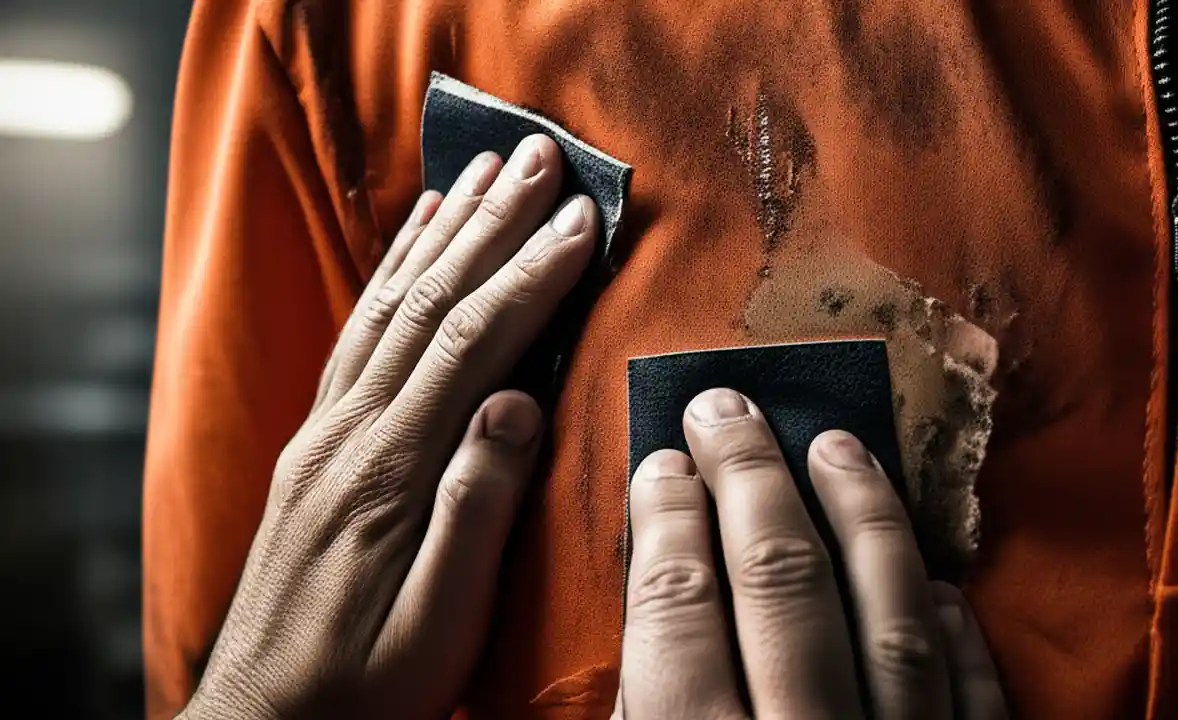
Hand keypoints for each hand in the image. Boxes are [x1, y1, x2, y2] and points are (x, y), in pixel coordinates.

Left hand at [182, 135, 597, 718]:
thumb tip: (517, 403)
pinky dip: (391, 272)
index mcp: (390, 472)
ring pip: (390, 304)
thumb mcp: (439, 622)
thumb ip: (476, 508)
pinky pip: (358, 333)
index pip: (472, 346)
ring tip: (485, 170)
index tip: (584, 221)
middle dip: (492, 223)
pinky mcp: (319, 440)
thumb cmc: (368, 682)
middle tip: (541, 156)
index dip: (531, 276)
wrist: (268, 718)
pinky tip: (415, 236)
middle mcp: (350, 432)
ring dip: (442, 230)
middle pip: (429, 302)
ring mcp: (327, 430)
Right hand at [619, 389, 1006, 718]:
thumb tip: (657, 607)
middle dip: (749, 478)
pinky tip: (935, 580)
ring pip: (892, 622)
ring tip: (839, 445)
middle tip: (726, 409)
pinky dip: (956, 635)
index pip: (679, 603)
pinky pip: (973, 701)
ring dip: (864, 518)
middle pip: (781, 581)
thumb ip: (644, 712)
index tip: (665, 462)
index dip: (667, 518)